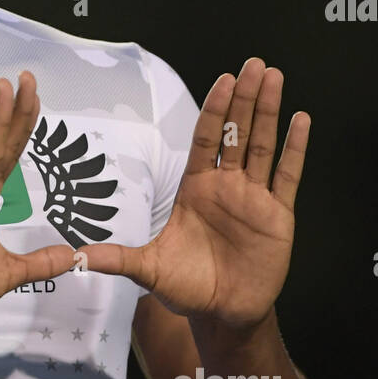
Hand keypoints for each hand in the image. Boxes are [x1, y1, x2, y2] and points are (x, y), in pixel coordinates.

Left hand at [80, 58, 310, 329]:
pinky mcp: (278, 215)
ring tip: (273, 77)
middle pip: (236, 133)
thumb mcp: (147, 270)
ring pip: (263, 145)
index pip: (206, 140)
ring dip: (269, 111)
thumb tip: (76, 257)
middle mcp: (226, 187)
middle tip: (252, 65)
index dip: (214, 110)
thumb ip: (116, 258)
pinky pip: (288, 176)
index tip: (222, 80)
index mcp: (196, 189)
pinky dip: (296, 149)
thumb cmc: (187, 288)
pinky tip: (301, 121)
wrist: (223, 314)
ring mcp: (254, 198)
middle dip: (243, 98)